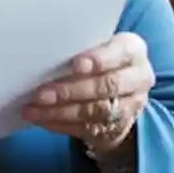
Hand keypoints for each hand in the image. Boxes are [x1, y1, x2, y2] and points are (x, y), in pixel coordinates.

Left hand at [22, 33, 154, 154]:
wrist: (120, 87)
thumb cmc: (100, 56)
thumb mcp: (97, 43)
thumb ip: (80, 46)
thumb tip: (43, 49)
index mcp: (133, 50)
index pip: (121, 53)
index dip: (99, 60)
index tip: (76, 65)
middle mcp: (138, 78)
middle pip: (107, 86)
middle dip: (71, 91)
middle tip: (42, 94)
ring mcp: (131, 105)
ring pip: (97, 111)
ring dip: (61, 111)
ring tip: (35, 109)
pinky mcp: (118, 127)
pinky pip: (89, 129)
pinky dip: (61, 124)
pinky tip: (42, 119)